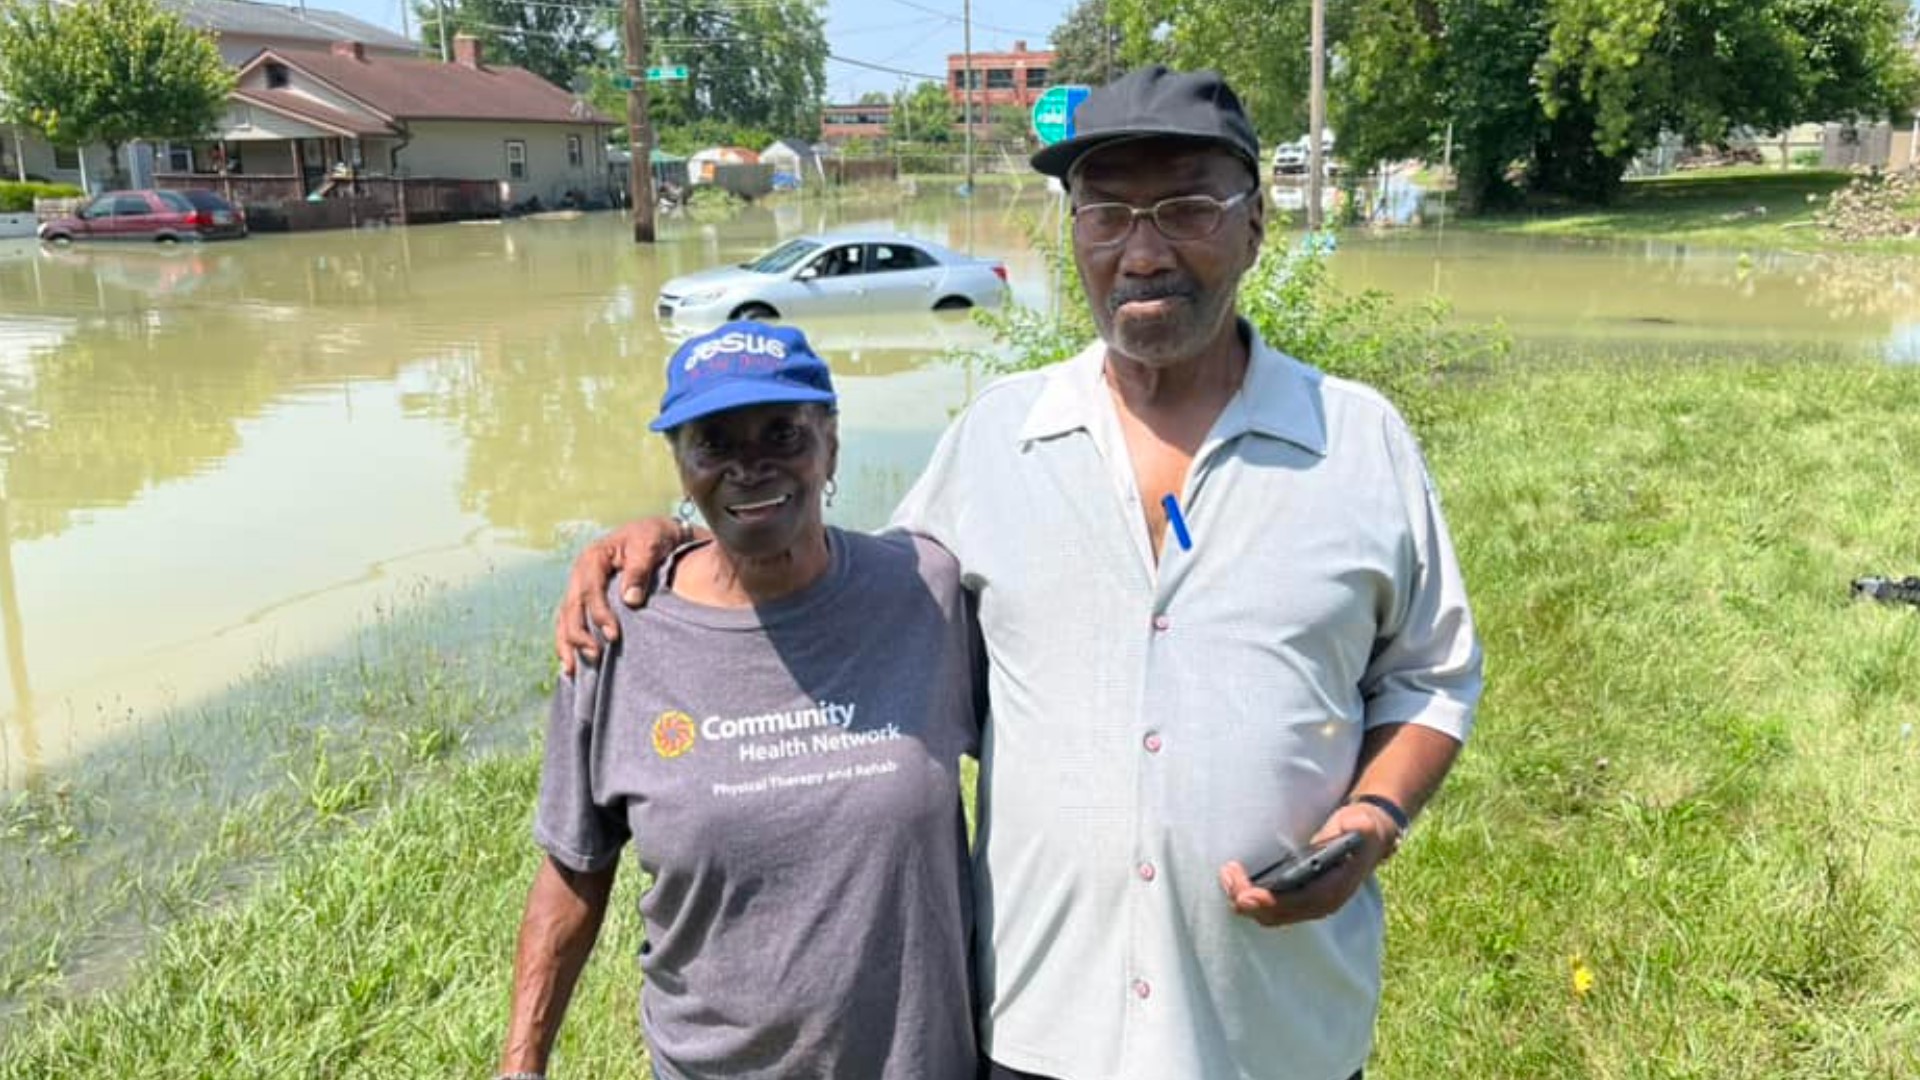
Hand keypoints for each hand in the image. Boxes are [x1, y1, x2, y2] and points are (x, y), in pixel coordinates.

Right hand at [553, 518, 689, 674]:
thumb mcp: (650, 546)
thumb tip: (629, 600)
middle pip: (571, 607)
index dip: (598, 614)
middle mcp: (580, 573)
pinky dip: (568, 641)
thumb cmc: (654, 537)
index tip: (613, 635)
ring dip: (567, 643)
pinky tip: (570, 663)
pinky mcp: (585, 599)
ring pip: (565, 617)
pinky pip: (570, 622)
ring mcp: (580, 587)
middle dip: (578, 634)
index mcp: (593, 558)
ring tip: (572, 669)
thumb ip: (639, 571)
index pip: (589, 590)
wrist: (656, 534)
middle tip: (594, 655)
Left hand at [1218, 801, 1401, 927]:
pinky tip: (1234, 880)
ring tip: (1227, 874)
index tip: (1246, 896)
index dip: (1272, 902)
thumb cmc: (1361, 828)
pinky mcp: (1298, 901)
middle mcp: (1321, 903)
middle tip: (1228, 875)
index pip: (1300, 903)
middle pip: (1278, 913)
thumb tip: (1357, 824)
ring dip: (1245, 899)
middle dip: (1249, 900)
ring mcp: (1308, 905)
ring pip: (1270, 915)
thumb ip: (1361, 824)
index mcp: (1336, 888)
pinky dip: (1250, 899)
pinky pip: (1270, 909)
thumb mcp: (1363, 821)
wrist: (1367, 839)